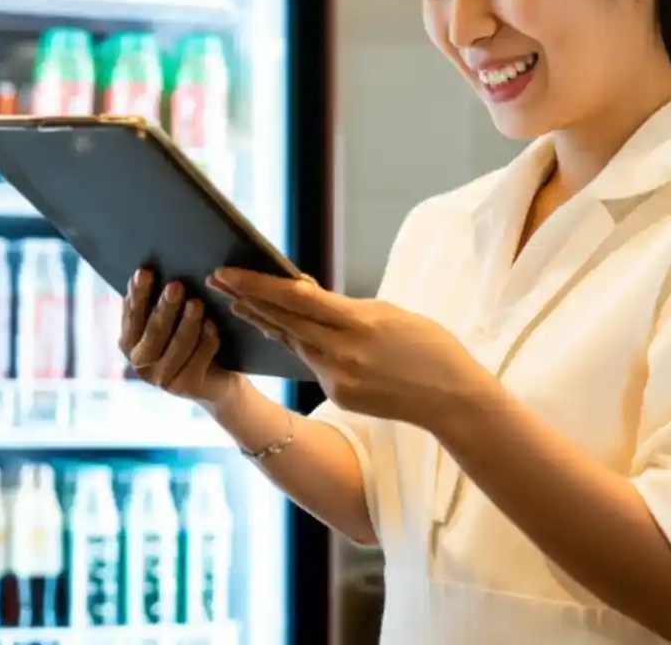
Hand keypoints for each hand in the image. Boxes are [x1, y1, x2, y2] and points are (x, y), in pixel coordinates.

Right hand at [120, 268, 245, 413]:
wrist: (215, 378)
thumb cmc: (188, 339)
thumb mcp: (168, 321)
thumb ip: (154, 303)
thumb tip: (145, 270)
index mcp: (130, 343)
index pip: (132, 317)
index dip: (138, 296)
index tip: (145, 272)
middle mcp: (141, 364)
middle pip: (153, 334)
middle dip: (164, 309)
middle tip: (175, 286)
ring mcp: (163, 379)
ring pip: (177, 347)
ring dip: (187, 324)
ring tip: (197, 303)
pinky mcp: (187, 387)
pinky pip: (198, 359)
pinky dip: (206, 341)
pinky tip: (213, 326)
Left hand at [211, 268, 495, 426]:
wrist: (453, 399)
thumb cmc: (428, 346)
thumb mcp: (391, 313)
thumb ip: (346, 308)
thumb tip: (304, 293)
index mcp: (360, 323)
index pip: (297, 298)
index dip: (257, 284)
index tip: (228, 271)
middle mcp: (344, 353)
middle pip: (284, 321)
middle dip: (248, 299)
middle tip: (217, 281)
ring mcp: (339, 378)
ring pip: (293, 342)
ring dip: (265, 322)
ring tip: (237, 304)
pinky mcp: (339, 396)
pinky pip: (312, 364)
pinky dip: (300, 345)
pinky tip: (281, 331)